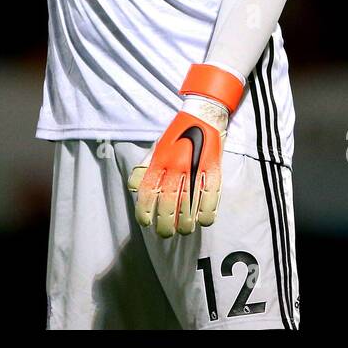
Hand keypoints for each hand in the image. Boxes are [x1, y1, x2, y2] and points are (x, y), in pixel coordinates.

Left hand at [128, 94, 229, 237]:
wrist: (202, 115)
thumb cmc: (177, 135)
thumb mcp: (155, 148)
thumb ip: (144, 168)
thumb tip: (134, 187)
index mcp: (160, 161)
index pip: (148, 191)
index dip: (145, 211)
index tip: (147, 223)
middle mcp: (176, 165)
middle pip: (169, 202)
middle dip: (166, 223)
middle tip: (167, 233)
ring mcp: (195, 167)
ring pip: (190, 202)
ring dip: (187, 222)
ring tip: (185, 230)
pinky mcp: (213, 168)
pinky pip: (210, 194)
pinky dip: (208, 211)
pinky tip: (204, 221)